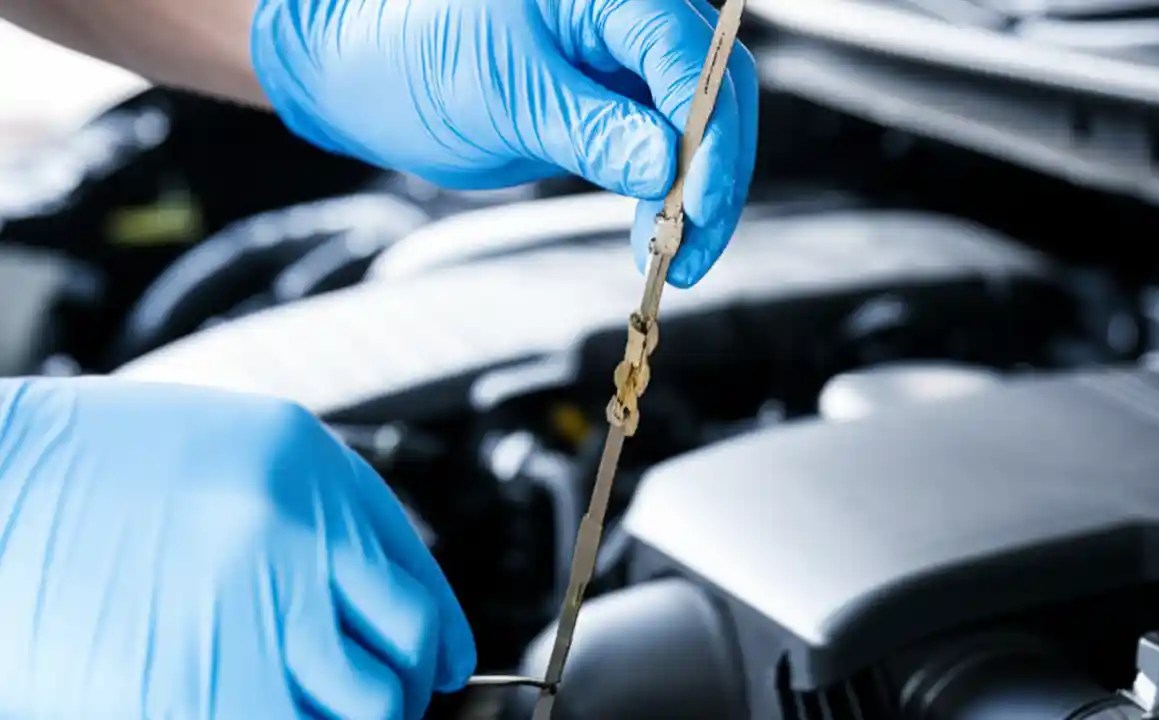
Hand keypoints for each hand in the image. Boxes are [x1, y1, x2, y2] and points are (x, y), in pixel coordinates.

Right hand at [0, 378, 473, 719]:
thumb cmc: (106, 465)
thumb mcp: (246, 449)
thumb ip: (332, 516)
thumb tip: (405, 613)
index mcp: (310, 470)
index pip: (417, 590)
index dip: (440, 643)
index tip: (442, 669)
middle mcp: (291, 537)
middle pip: (401, 655)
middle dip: (399, 691)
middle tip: (381, 699)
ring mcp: (243, 610)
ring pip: (362, 709)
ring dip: (355, 719)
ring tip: (320, 709)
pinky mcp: (191, 686)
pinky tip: (272, 712)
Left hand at [251, 0, 757, 287]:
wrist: (370, 77)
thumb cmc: (417, 61)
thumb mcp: (504, 98)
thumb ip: (591, 129)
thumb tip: (667, 167)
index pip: (691, 56)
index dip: (708, 134)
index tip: (701, 207)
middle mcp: (630, 18)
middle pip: (716, 90)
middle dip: (716, 173)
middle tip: (692, 248)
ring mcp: (627, 61)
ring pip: (702, 126)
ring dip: (698, 196)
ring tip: (675, 261)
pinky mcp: (617, 103)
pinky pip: (668, 147)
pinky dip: (669, 196)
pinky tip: (655, 238)